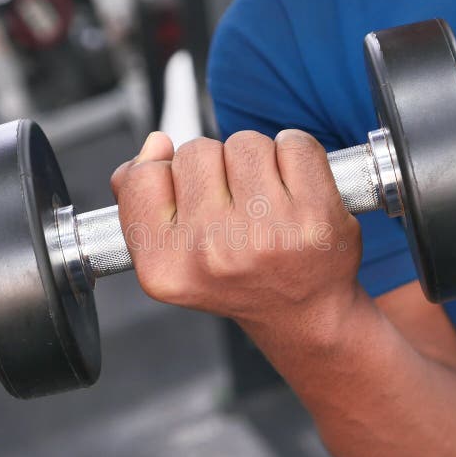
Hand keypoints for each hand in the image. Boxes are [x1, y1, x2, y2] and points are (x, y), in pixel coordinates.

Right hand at [111, 129, 361, 331]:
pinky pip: (295, 143)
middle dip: (215, 166)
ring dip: (256, 159)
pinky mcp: (314, 215)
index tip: (189, 195)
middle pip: (195, 152)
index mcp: (166, 265)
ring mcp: (266, 233)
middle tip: (233, 205)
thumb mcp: (169, 253)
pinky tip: (295, 188)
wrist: (303, 313)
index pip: (143, 177)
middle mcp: (213, 251)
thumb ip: (141, 198)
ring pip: (244, 143)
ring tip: (264, 199)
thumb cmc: (237, 277)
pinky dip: (297, 155)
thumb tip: (157, 144)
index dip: (166, 174)